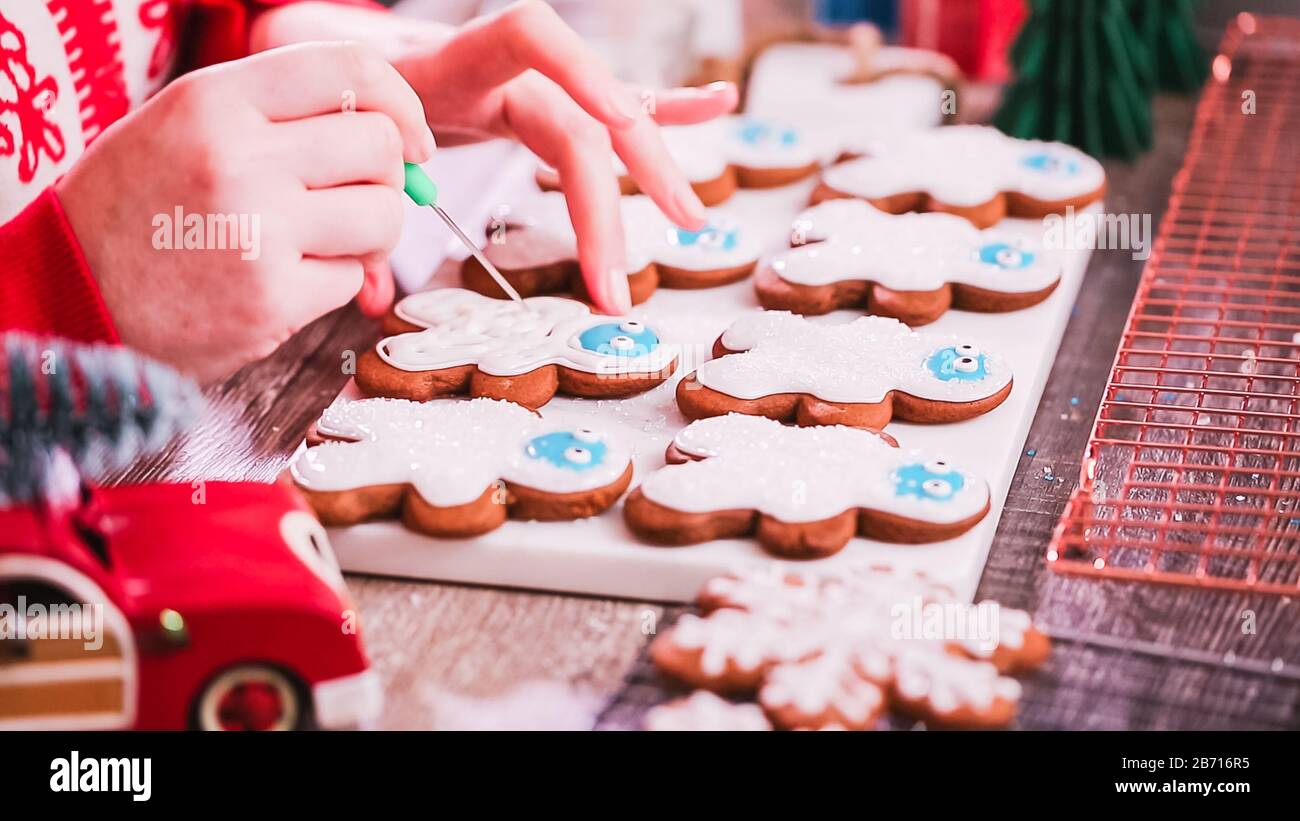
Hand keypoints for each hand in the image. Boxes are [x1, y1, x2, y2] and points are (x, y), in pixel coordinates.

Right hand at [57, 43, 434, 381]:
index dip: (401, 104)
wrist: (68, 291)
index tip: (412, 140)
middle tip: (356, 201)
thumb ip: (283, 119)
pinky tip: (283, 282)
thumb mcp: (187, 126)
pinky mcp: (271, 300)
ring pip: (382, 216)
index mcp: (216, 100)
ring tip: (320, 244)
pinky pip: (352, 279)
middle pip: (380, 147)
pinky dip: (333, 284)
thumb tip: (400, 140)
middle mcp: (239, 159)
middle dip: (387, 178)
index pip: (349, 70)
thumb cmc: (137, 208)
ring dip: (370, 236)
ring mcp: (257, 233)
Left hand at [253, 0, 738, 313]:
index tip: (612, 137)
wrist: (331, 58)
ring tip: (693, 217)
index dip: (581, 77)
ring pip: (609, 123)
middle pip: (582, 123)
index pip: (532, 40)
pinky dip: (664, 108)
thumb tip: (370, 292)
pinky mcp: (544, 101)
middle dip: (613, 199)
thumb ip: (359, 206)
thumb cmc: (338, 98)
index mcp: (454, 63)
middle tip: (629, 274)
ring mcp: (534, 85)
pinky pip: (613, 106)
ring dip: (655, 171)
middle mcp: (507, 70)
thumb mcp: (339, 138)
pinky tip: (716, 105)